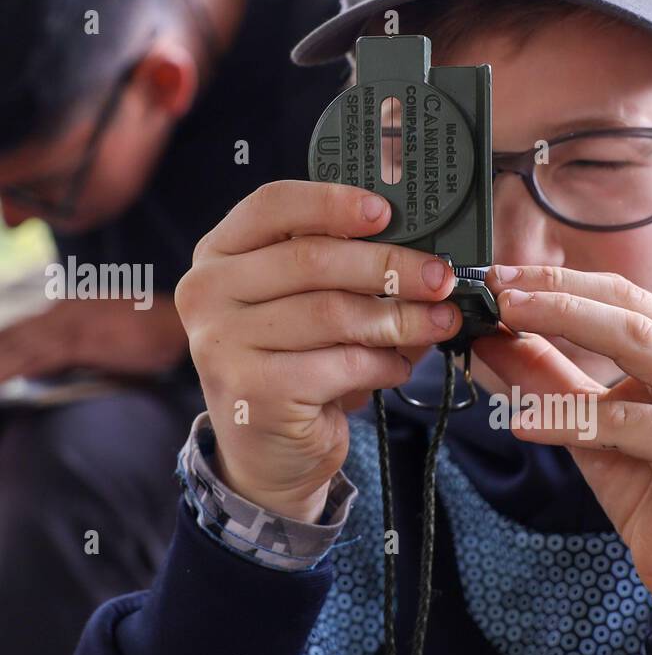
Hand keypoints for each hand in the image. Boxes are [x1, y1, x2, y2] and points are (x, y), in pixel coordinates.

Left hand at [0, 296, 188, 382]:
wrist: (177, 326)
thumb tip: (35, 371)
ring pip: (15, 346)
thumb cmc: (150, 337)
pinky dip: (9, 368)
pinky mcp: (76, 339)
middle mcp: (60, 313)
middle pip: (10, 337)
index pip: (16, 333)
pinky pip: (34, 356)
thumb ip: (71, 353)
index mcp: (64, 311)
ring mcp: (66, 324)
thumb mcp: (102, 344)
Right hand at [174, 180, 461, 521]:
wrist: (267, 451)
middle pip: (312, 260)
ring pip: (333, 314)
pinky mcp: (254, 391)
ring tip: (439, 323)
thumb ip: (344, 270)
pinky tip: (398, 367)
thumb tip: (424, 251)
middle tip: (441, 277)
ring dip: (399, 319)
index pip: (273, 205)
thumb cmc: (296, 364)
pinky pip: (340, 364)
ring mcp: (223, 343)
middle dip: (390, 267)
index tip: (387, 211)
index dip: (333, 202)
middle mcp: (207, 292)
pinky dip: (383, 364)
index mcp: (219, 254)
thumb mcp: (309, 305)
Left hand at [472, 266, 651, 633]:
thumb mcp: (594, 430)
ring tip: (502, 329)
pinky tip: (521, 423)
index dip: (560, 282)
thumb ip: (554, 381)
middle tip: (496, 291)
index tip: (500, 279)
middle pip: (629, 308)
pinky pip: (623, 422)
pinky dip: (566, 419)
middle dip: (556, 294)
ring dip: (561, 328)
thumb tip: (496, 338)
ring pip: (635, 344)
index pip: (624, 295)